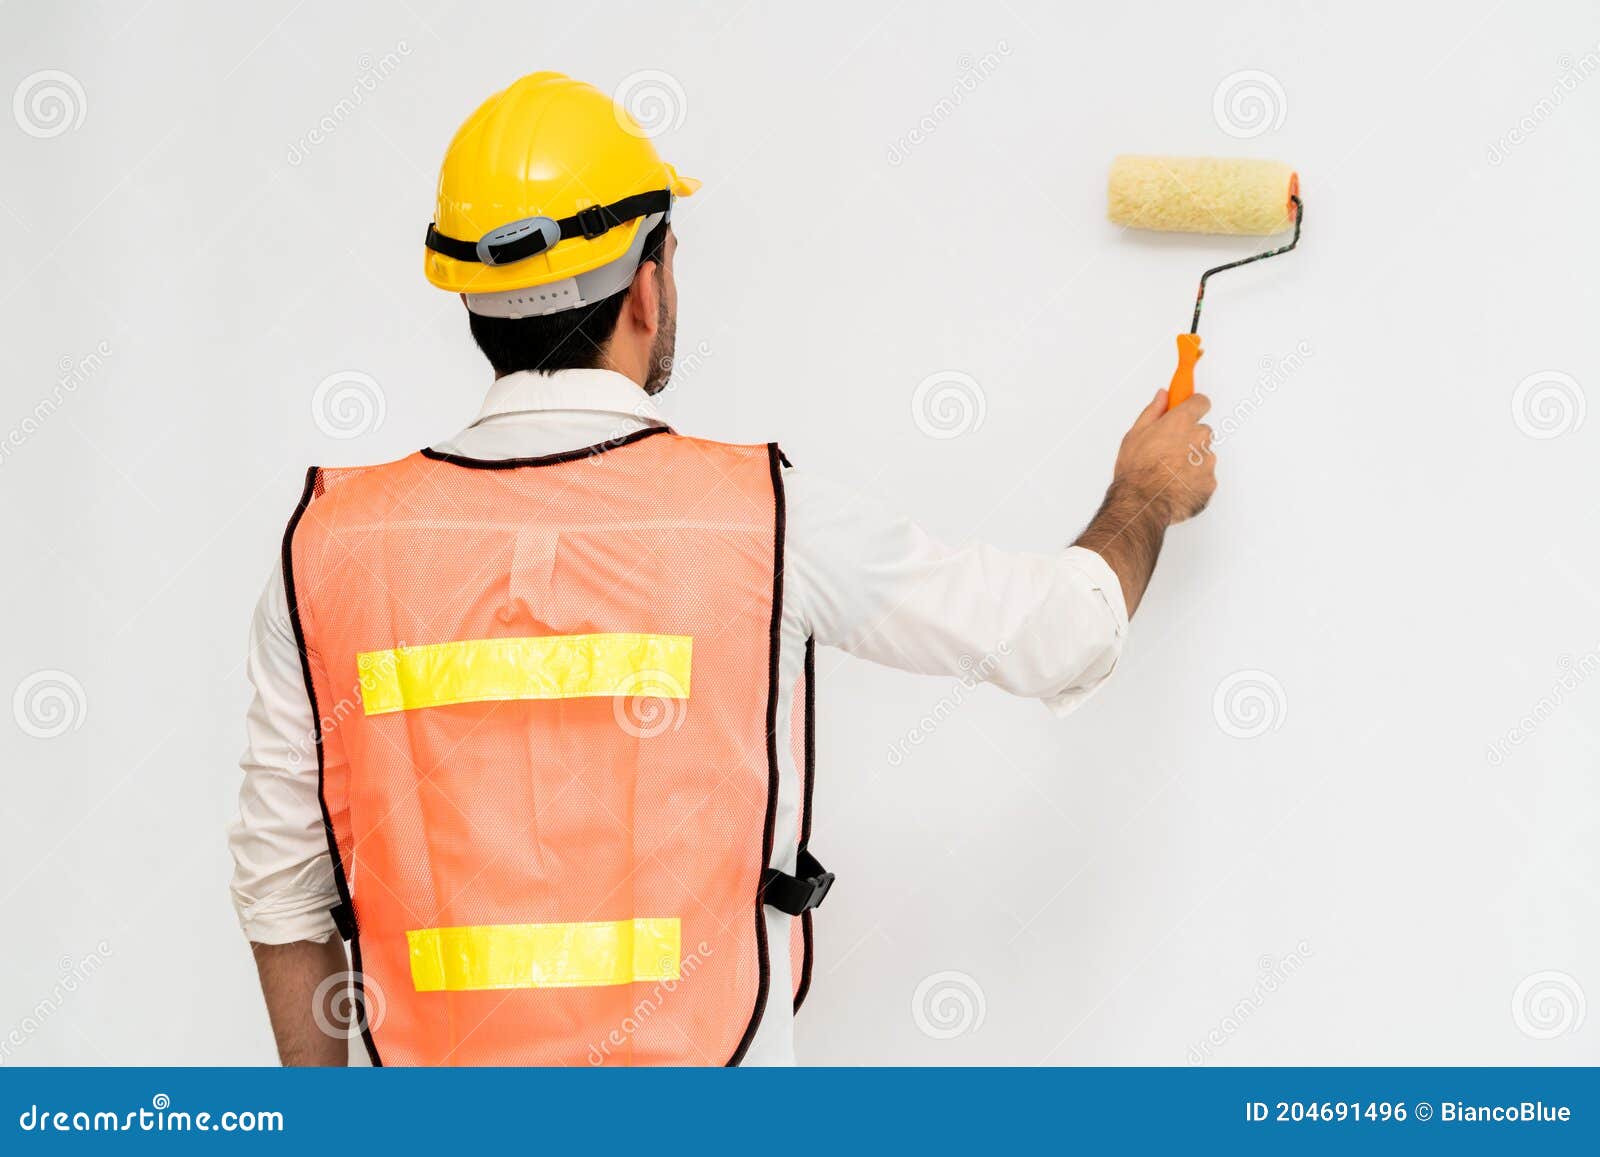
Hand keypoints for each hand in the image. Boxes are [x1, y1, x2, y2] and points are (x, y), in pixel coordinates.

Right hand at [1112, 389, 1216, 524]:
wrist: (1142, 503)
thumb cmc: (1136, 471)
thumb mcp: (1135, 434)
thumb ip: (1154, 410)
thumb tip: (1163, 396)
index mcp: (1181, 422)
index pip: (1200, 402)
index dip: (1193, 406)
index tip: (1188, 409)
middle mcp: (1199, 438)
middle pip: (1202, 431)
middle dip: (1189, 439)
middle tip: (1168, 451)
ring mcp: (1207, 462)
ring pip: (1204, 456)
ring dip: (1191, 462)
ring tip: (1168, 474)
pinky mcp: (1210, 483)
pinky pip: (1205, 478)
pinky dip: (1194, 482)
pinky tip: (1175, 486)